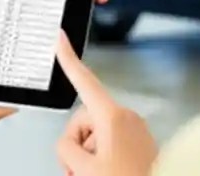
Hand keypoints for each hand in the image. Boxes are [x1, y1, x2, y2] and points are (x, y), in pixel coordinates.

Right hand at [53, 32, 157, 175]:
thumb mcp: (84, 170)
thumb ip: (66, 149)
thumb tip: (68, 147)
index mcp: (112, 117)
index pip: (84, 80)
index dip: (68, 58)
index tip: (60, 38)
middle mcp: (126, 119)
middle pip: (84, 120)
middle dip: (76, 145)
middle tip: (80, 172)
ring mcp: (134, 131)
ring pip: (95, 136)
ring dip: (88, 158)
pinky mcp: (139, 143)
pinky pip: (109, 144)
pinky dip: (101, 160)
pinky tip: (105, 175)